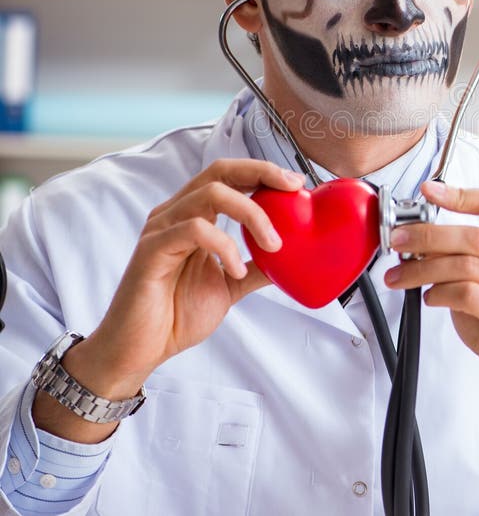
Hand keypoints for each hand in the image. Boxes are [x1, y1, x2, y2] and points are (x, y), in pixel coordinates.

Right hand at [33, 159, 303, 441]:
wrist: (140, 350)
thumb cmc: (177, 314)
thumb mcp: (231, 285)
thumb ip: (257, 266)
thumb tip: (293, 257)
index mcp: (193, 214)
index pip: (228, 175)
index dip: (262, 171)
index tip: (295, 182)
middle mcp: (175, 212)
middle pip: (219, 171)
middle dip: (260, 172)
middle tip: (291, 188)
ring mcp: (161, 228)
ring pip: (210, 193)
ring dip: (251, 214)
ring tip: (274, 244)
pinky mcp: (151, 250)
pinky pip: (194, 231)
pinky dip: (224, 246)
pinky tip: (235, 270)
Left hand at [384, 180, 478, 471]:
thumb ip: (464, 257)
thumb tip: (420, 236)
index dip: (460, 193)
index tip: (427, 191)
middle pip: (474, 235)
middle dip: (427, 235)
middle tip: (397, 240)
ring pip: (465, 266)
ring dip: (423, 269)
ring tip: (400, 277)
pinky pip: (467, 295)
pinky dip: (439, 293)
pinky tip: (430, 299)